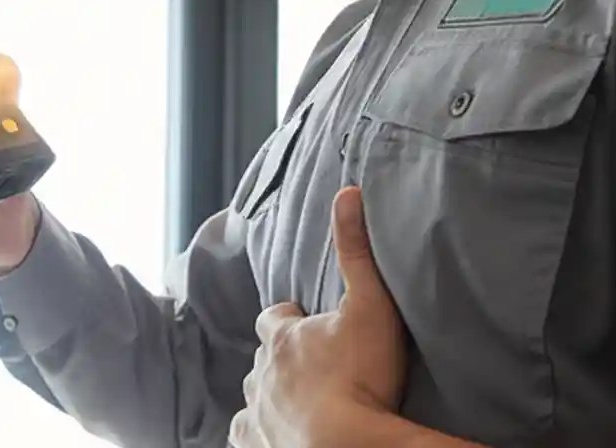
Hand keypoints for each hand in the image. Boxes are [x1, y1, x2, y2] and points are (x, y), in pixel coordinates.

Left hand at [230, 187, 407, 447]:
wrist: (349, 445)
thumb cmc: (363, 377)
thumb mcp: (369, 305)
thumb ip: (357, 251)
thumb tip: (347, 193)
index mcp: (281, 337)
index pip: (274, 316)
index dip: (289, 318)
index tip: (306, 322)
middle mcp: (259, 372)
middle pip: (263, 356)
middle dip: (280, 356)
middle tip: (313, 364)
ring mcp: (255, 412)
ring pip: (253, 394)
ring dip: (269, 392)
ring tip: (297, 399)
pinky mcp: (256, 444)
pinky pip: (246, 433)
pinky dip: (257, 430)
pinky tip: (275, 432)